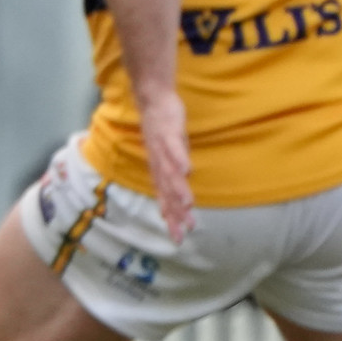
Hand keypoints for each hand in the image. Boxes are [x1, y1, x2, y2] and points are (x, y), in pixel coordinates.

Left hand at [137, 92, 194, 244]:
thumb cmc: (164, 133)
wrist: (153, 101)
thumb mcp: (169, 159)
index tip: (178, 239)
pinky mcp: (169, 132)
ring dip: (178, 189)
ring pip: (170, 172)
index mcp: (159, 171)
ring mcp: (162, 149)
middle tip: (184, 230)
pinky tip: (187, 170)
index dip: (171, 219)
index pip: (164, 199)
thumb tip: (180, 203)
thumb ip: (174, 180)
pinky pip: (174, 146)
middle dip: (175, 211)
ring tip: (188, 204)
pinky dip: (179, 158)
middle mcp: (158, 164)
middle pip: (167, 191)